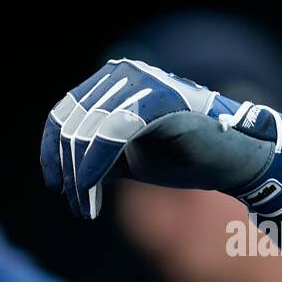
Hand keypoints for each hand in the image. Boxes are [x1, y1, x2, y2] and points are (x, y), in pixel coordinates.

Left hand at [41, 58, 281, 219]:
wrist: (230, 159)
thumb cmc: (180, 157)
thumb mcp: (124, 156)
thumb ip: (93, 153)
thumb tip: (60, 171)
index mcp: (114, 81)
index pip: (64, 113)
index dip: (51, 151)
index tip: (55, 185)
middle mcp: (124, 74)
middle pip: (72, 125)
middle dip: (67, 171)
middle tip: (76, 204)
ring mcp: (141, 84)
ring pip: (87, 132)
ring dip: (79, 177)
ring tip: (85, 207)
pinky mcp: (157, 101)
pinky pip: (110, 135)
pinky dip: (93, 168)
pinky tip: (89, 193)